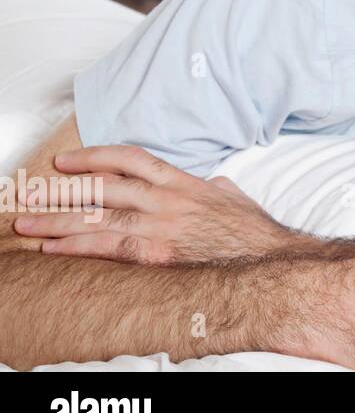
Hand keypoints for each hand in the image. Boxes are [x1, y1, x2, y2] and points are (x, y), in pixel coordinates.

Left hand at [14, 145, 301, 263]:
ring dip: (57, 219)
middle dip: (64, 189)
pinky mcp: (160, 254)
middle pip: (105, 187)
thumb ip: (213, 186)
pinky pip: (109, 247)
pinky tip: (53, 248)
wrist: (268, 257)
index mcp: (184, 182)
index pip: (132, 158)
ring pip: (99, 217)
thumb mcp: (232, 195)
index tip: (68, 161)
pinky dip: (77, 247)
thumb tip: (210, 182)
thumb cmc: (253, 230)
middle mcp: (168, 199)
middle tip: (33, 191)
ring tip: (27, 223)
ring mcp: (162, 226)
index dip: (96, 156)